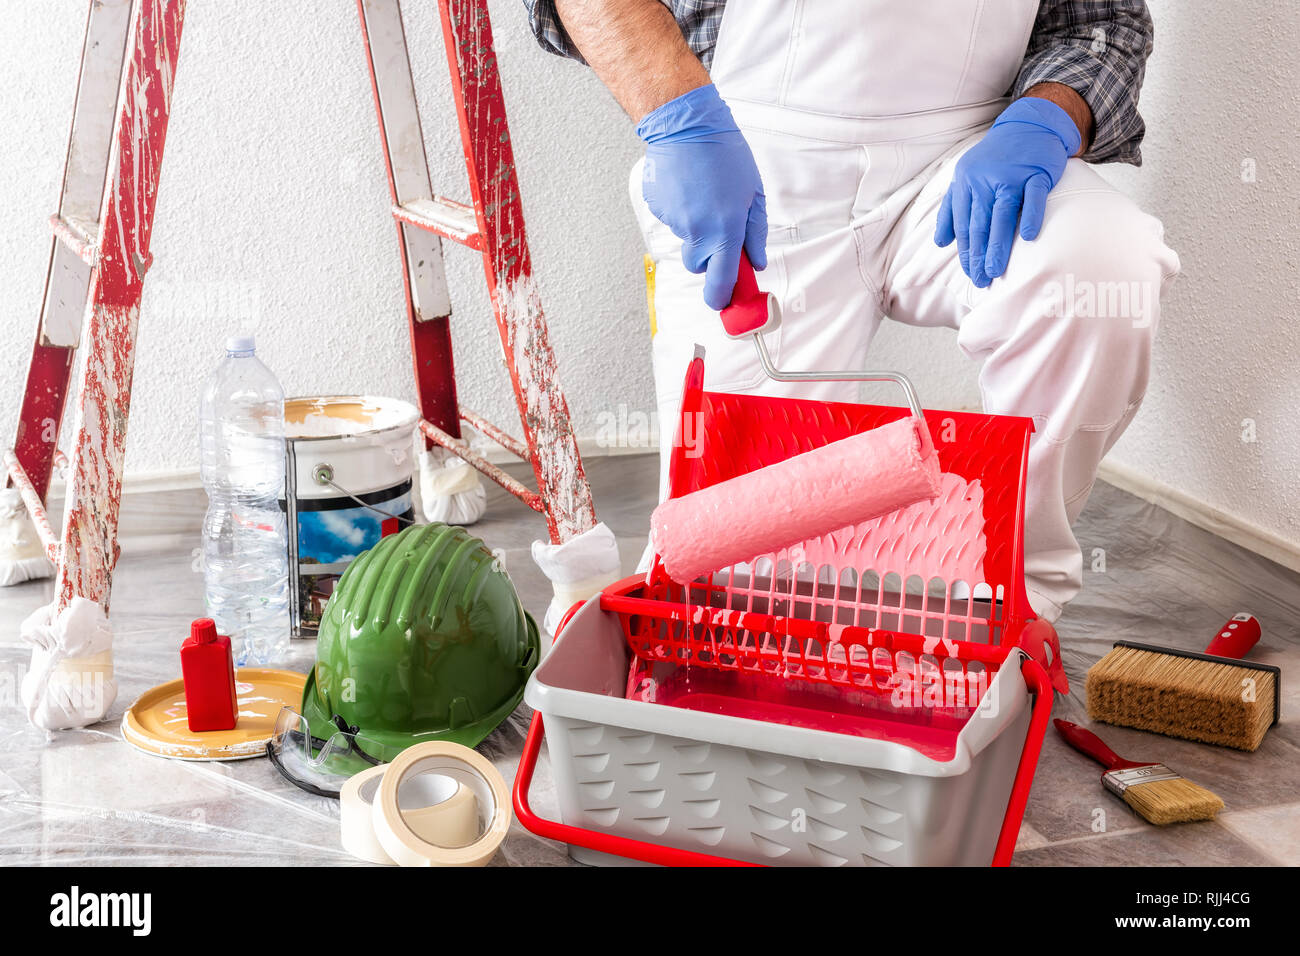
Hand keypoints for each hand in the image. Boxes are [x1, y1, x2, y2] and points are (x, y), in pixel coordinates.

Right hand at [638, 84, 766, 309]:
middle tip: (719, 227)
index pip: (721, 282)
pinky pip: (672, 219)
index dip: (722, 298)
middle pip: (698, 264)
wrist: (687, 125)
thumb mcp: (753, 193)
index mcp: (725, 230)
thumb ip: (755, 233)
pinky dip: (680, 210)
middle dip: (708, 255)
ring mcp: (675, 221)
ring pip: (686, 239)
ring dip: (695, 226)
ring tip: (704, 193)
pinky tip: (688, 187)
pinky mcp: (658, 209)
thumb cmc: (724, 154)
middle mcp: (697, 231)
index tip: (724, 301)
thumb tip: (756, 261)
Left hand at [935, 96, 1081, 287]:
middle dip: (978, 255)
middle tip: (980, 280)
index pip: (964, 224)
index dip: (966, 251)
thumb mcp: (966, 178)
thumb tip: (940, 242)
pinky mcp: (1037, 173)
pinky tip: (1028, 237)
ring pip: (1003, 214)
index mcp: (966, 183)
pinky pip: (1034, 197)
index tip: (969, 272)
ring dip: (998, 245)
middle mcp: (986, 179)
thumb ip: (951, 209)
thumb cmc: (996, 160)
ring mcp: (1012, 175)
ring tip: (995, 270)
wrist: (1029, 125)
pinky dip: (1031, 216)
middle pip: (980, 223)